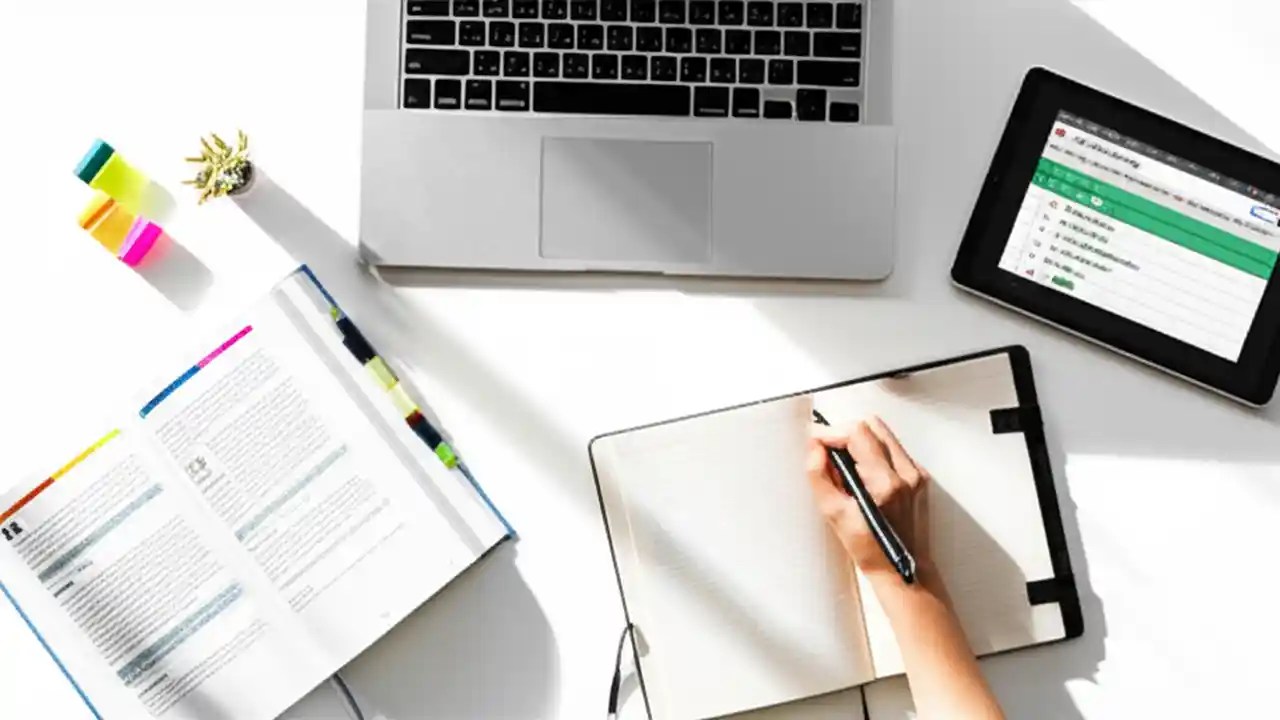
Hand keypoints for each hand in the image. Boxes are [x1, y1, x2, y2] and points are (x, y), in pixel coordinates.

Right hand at [806, 416, 929, 576]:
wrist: (903, 570)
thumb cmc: (871, 551)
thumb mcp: (835, 517)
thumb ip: (820, 477)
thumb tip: (815, 448)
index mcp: (886, 483)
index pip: (857, 433)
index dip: (831, 432)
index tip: (815, 440)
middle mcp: (906, 473)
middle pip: (871, 426)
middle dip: (845, 433)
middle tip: (829, 452)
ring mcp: (916, 474)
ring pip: (883, 434)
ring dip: (859, 441)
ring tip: (845, 465)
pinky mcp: (919, 477)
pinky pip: (893, 449)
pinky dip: (874, 453)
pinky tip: (864, 475)